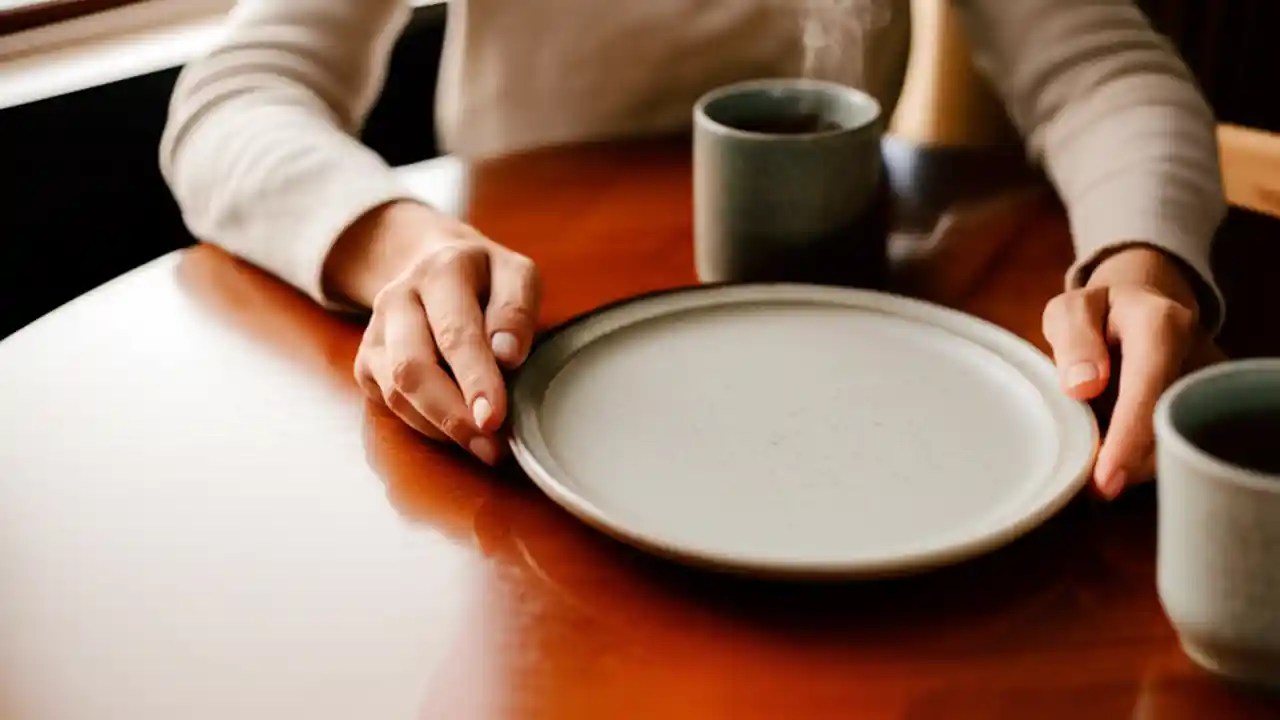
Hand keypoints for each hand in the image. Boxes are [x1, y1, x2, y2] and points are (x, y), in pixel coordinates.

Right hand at [327, 201, 540, 463]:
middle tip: (492, 445)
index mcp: (440, 272)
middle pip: (413, 368)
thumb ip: (516, 311)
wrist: (431, 263)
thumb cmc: (485, 278)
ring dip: (442, 427)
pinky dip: (427, 426)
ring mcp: (375, 332)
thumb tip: (507, 356)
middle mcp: (398, 299)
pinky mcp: (367, 363)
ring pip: (397, 393)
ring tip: (485, 446)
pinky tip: (459, 431)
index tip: (495, 417)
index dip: (475, 379)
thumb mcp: (516, 275)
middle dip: (453, 414)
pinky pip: (391, 405)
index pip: (455, 332)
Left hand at [1042, 246, 1206, 498]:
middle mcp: (1195, 355)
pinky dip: (1146, 458)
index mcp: (1160, 326)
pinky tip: (1119, 456)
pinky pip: (1180, 443)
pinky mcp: (1208, 406)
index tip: (1105, 478)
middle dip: (1131, 463)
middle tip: (1094, 482)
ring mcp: (1207, 385)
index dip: (1128, 437)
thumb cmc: (1100, 311)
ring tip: (1101, 462)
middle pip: (1169, 426)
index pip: (1148, 388)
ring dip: (1137, 463)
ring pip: (1178, 443)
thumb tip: (1082, 387)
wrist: (1146, 304)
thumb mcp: (1071, 311)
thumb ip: (1072, 339)